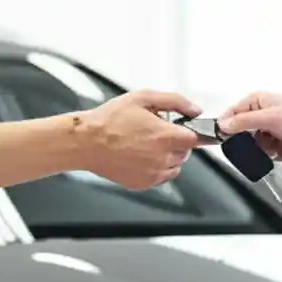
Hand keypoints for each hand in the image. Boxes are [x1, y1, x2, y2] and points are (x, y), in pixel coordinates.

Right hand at [79, 91, 201, 188]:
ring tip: (145, 144)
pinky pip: (161, 176)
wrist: (86, 142)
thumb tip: (195, 109)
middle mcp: (162, 157)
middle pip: (185, 152)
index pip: (195, 139)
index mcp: (165, 136)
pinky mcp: (144, 183)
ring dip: (167, 156)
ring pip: (174, 166)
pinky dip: (156, 167)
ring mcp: (154, 172)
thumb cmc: (110, 120)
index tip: (181, 129)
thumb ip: (175, 101)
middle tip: (155, 133)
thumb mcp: (143, 98)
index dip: (188, 132)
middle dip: (175, 142)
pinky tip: (140, 156)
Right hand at [218, 92, 281, 161]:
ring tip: (268, 146)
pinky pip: (259, 156)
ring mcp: (266, 133)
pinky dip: (263, 157)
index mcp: (257, 102)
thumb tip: (223, 124)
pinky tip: (274, 152)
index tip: (221, 136)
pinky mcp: (274, 149)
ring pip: (247, 146)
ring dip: (254, 149)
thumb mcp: (269, 117)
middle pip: (237, 131)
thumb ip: (244, 121)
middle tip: (245, 144)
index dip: (225, 125)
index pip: (231, 113)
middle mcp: (260, 117)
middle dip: (240, 140)